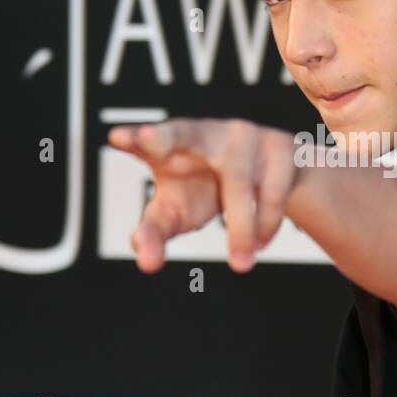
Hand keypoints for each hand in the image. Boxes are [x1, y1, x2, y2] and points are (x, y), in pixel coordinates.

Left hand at [106, 118, 300, 272]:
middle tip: (146, 141)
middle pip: (181, 131)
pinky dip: (265, 226)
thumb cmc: (207, 188)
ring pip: (237, 184)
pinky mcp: (280, 148)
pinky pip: (272, 193)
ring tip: (240, 265)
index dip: (135, 139)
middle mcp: (204, 133)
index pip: (149, 141)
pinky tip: (259, 244)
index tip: (117, 138)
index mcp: (171, 147)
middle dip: (162, 137)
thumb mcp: (177, 212)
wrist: (274, 177)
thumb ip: (154, 233)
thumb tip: (145, 262)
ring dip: (241, 228)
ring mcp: (243, 136)